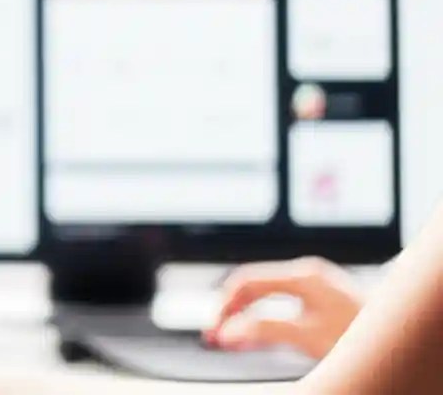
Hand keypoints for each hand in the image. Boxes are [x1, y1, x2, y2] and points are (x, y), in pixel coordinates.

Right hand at [205, 257, 363, 358]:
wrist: (396, 336)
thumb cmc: (360, 335)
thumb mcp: (307, 336)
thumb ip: (265, 331)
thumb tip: (229, 332)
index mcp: (302, 276)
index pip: (247, 281)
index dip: (224, 305)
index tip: (214, 328)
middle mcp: (307, 274)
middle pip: (254, 286)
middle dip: (231, 310)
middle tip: (217, 335)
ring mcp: (315, 285)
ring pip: (266, 294)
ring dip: (245, 315)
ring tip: (231, 337)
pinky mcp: (321, 298)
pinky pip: (280, 301)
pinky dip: (263, 316)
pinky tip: (255, 332)